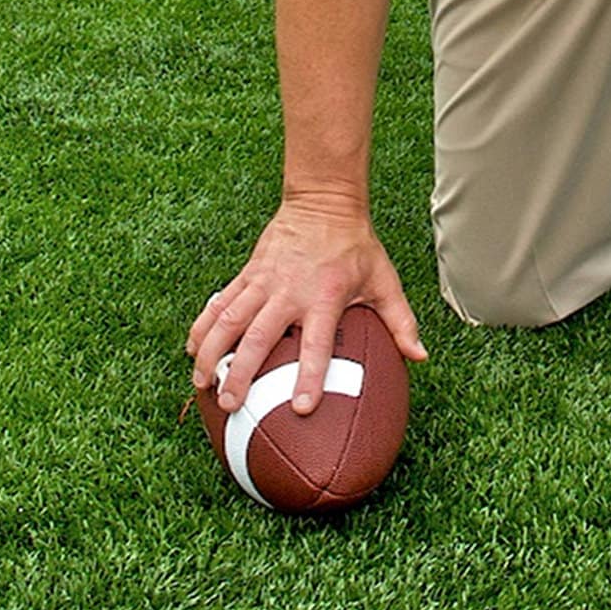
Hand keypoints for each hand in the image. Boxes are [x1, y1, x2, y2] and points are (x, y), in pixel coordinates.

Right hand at [186, 199, 425, 415]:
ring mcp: (264, 281)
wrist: (323, 201)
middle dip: (241, 373)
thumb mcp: (385, 280)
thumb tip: (419, 358)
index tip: (301, 408)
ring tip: (200, 383)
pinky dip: (203, 325)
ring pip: (228, 320)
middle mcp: (289, 291)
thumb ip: (401, 321)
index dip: (310, 376)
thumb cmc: (356, 246)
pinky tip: (191, 349)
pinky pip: (219, 302)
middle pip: (257, 337)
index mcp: (325, 298)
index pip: (317, 344)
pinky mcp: (248, 273)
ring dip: (211, 352)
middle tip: (231, 405)